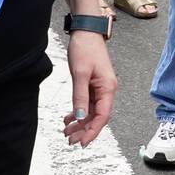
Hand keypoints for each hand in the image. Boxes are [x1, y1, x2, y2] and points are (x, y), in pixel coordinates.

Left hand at [63, 31, 116, 146]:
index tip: (83, 142)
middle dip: (84, 130)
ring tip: (66, 131)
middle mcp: (106, 90)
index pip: (103, 116)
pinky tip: (68, 118)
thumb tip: (81, 116)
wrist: (86, 31)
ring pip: (91, 112)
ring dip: (80, 123)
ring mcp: (100, 88)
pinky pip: (87, 104)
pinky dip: (78, 112)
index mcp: (108, 88)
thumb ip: (80, 96)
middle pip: (97, 116)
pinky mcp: (93, 85)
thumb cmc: (85, 48)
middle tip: (70, 140)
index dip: (93, 130)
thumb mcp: (80, 73)